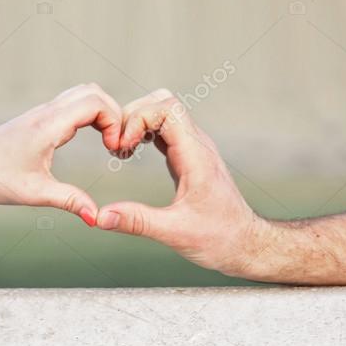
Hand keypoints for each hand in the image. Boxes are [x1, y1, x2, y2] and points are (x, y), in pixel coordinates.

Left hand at [0, 84, 121, 223]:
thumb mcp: (34, 193)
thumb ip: (69, 201)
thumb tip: (97, 218)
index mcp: (48, 125)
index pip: (95, 103)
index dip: (114, 122)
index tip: (113, 149)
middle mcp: (47, 112)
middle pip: (94, 92)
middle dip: (114, 114)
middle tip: (116, 145)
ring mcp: (42, 112)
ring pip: (84, 94)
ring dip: (103, 113)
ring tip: (108, 142)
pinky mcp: (39, 118)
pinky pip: (73, 103)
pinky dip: (91, 114)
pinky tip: (92, 139)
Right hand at [96, 89, 269, 275]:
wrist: (245, 243)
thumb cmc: (219, 238)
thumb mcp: (175, 233)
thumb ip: (137, 222)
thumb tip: (100, 217)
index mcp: (196, 156)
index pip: (166, 109)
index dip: (137, 119)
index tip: (121, 147)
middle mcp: (197, 145)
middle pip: (163, 101)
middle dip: (133, 116)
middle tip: (117, 147)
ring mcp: (194, 148)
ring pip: (163, 111)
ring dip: (137, 122)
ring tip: (121, 150)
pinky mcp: (189, 156)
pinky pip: (164, 129)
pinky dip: (144, 133)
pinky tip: (131, 153)